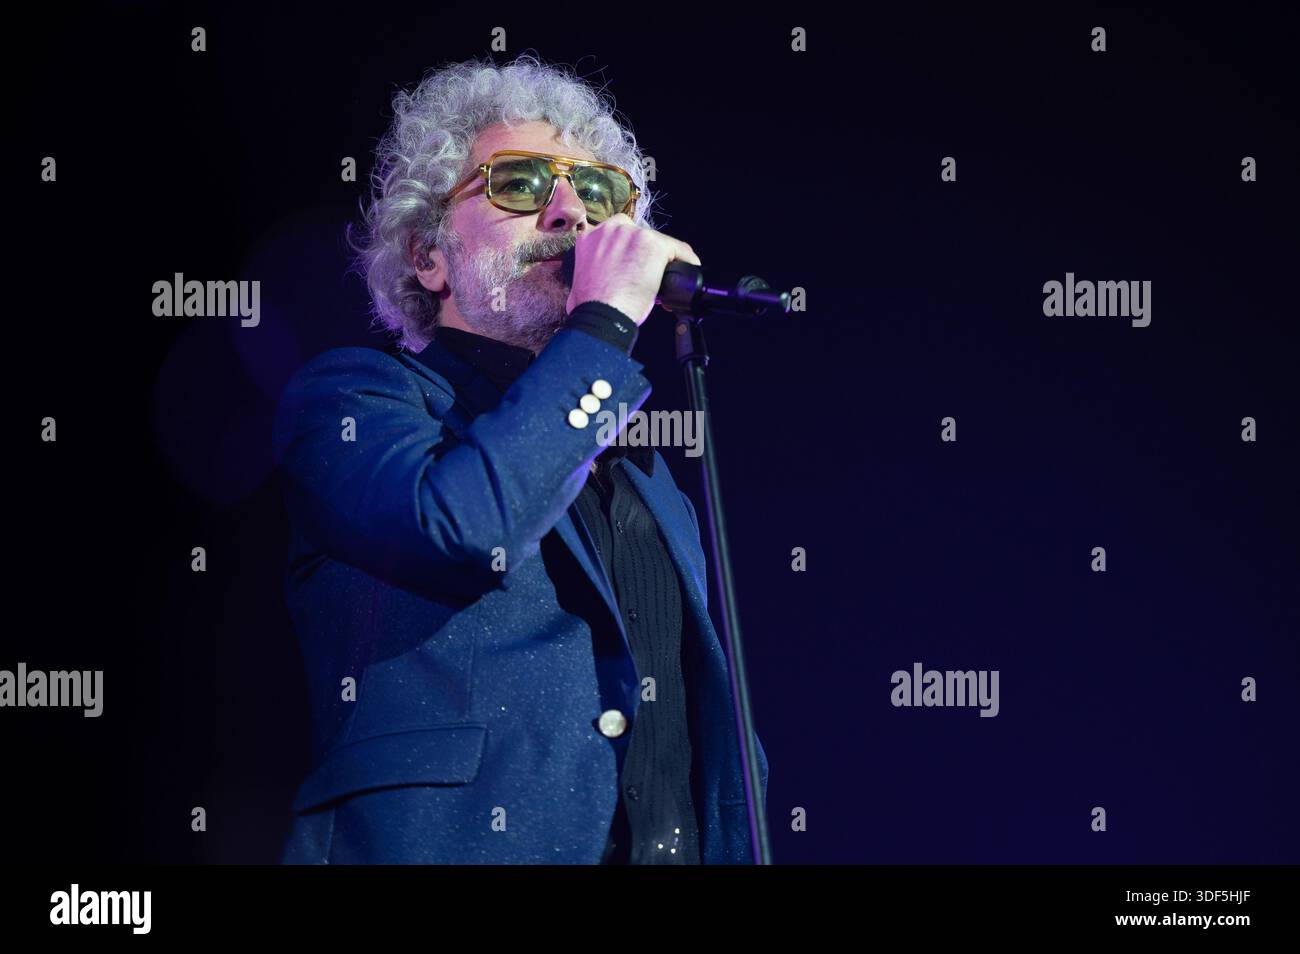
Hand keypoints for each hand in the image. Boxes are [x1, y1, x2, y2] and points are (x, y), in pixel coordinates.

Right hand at [565, 213, 700, 325]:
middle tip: (649, 277)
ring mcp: (632, 234)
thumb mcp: (581, 278)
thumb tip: (603, 277)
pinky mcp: (652, 244)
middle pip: (638, 236)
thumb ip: (592, 268)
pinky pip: (677, 248)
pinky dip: (685, 259)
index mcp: (590, 237)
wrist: (601, 315)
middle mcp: (610, 229)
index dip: (629, 253)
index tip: (635, 268)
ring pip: (657, 242)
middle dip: (644, 256)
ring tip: (667, 279)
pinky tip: (687, 271)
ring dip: (662, 260)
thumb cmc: (589, 306)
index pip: (618, 236)